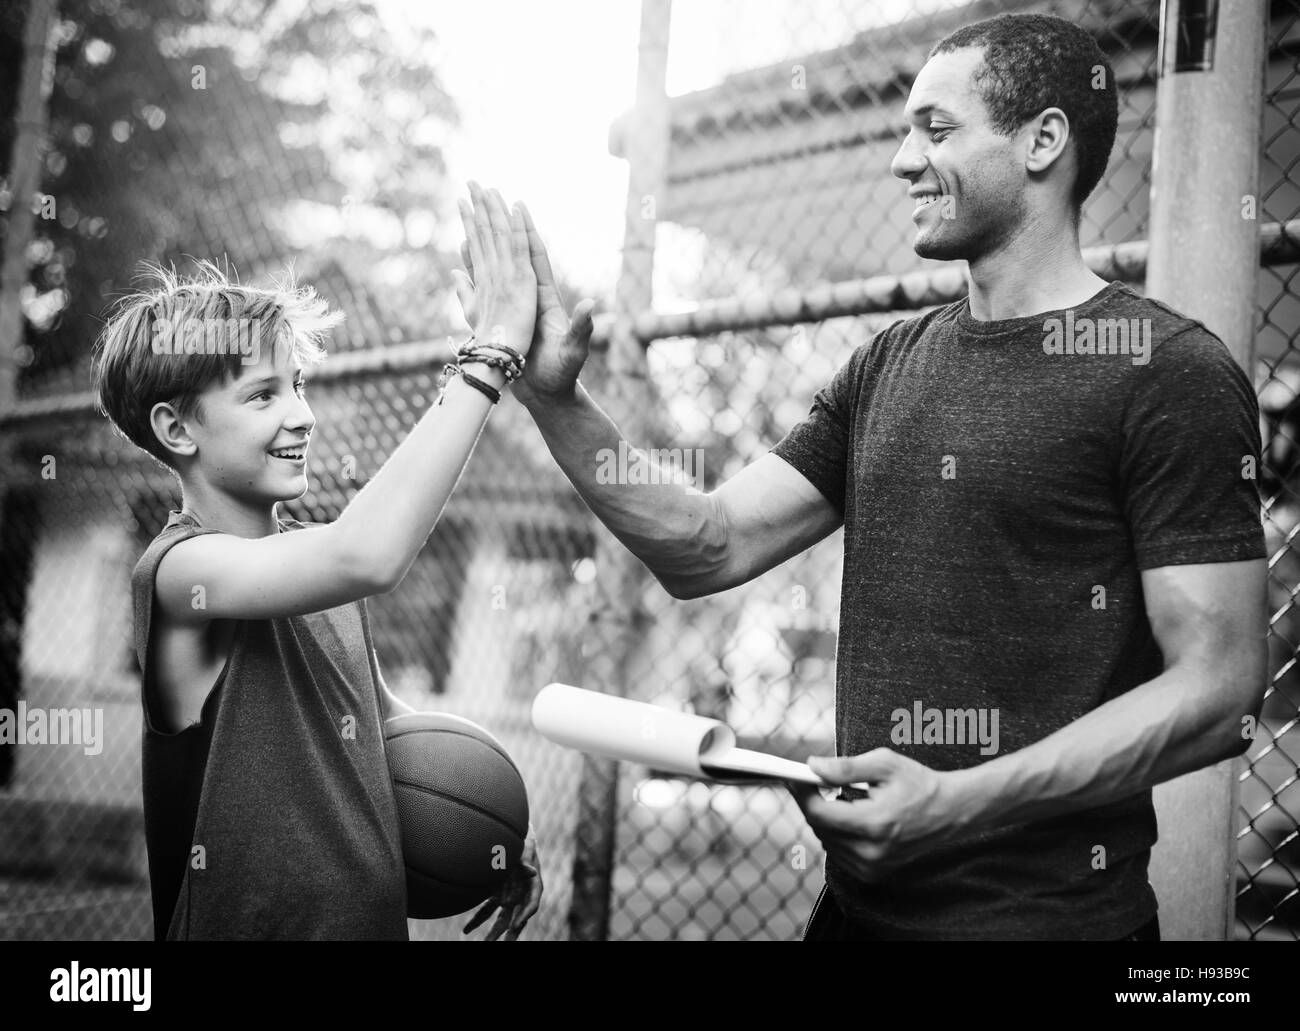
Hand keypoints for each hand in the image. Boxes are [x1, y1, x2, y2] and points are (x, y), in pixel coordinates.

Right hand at [453, 201, 594, 406]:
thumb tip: (591, 305)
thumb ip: (582, 328)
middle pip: (513, 250)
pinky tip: (462, 255)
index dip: (527, 231)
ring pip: (496, 263)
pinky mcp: (504, 316)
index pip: (534, 257)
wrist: (549, 394)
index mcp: (544, 298)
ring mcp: (515, 304)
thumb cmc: (563, 374)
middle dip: (501, 223)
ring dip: (484, 239)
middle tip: (488, 193)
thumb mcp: (574, 351)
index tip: (517, 205)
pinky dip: (472, 268)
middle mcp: (529, 295)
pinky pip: (483, 286)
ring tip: (471, 214)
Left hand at [462, 831, 542, 940]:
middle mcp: (521, 893)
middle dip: (510, 932)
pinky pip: (487, 910)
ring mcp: (508, 895)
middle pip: (517, 917)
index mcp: (533, 884)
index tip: (515, 926)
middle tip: (505, 944)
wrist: (510, 834)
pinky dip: (477, 919)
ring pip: (501, 918)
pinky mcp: (495, 894)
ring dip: (493, 932)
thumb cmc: (521, 841)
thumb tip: (533, 871)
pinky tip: (466, 929)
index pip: (532, 904)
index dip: (524, 916)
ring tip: (485, 944)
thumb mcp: (524, 849)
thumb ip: (526, 861)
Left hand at [788, 749, 965, 883]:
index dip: (802, 793)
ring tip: (839, 796)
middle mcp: (872, 851)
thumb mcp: (883, 764)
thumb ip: (844, 767)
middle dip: (811, 802)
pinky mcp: (873, 873)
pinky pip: (838, 852)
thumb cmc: (917, 782)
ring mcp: (873, 866)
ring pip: (826, 841)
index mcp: (874, 824)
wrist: (949, 811)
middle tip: (811, 780)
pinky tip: (850, 816)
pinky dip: (836, 832)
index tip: (794, 776)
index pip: (820, 814)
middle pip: (819, 828)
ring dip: (824, 817)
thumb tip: (811, 766)